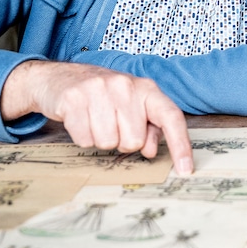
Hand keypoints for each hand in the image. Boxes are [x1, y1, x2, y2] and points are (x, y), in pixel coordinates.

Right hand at [1, 60, 193, 174]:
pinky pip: (85, 140)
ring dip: (101, 140)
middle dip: (123, 142)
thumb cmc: (104, 96)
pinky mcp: (73, 99)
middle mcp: (125, 86)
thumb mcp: (132, 106)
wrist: (61, 78)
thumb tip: (151, 150)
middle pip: (134, 141)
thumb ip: (149, 127)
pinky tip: (81, 120)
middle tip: (113, 126)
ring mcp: (98, 90)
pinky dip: (83, 137)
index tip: (185, 170)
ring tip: (96, 121)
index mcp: (146, 88)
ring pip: (108, 143)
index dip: (181, 145)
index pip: (171, 117)